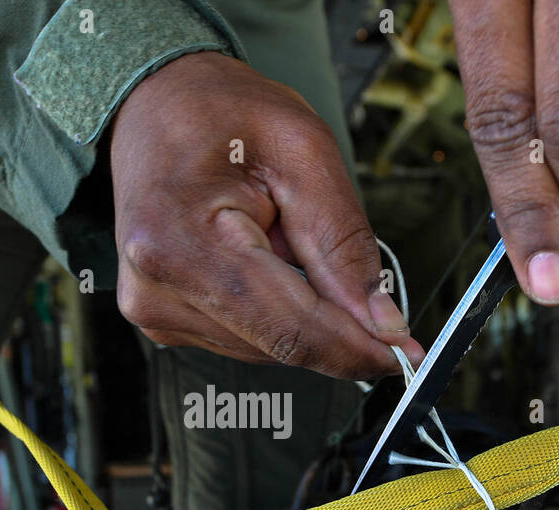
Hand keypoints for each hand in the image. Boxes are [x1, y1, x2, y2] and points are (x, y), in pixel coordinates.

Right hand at [110, 52, 423, 379]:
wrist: (158, 104)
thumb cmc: (219, 114)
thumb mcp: (304, 153)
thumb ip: (344, 244)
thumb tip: (381, 322)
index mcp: (180, 241)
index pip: (286, 326)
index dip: (354, 348)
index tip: (405, 356)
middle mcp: (156, 287)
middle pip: (279, 344)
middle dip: (338, 330)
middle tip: (372, 297)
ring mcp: (153, 308)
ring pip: (267, 349)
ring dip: (302, 314)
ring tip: (286, 242)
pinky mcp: (162, 319)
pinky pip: (246, 339)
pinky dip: (275, 312)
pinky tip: (266, 260)